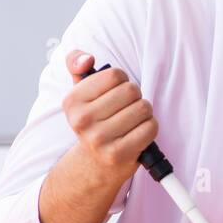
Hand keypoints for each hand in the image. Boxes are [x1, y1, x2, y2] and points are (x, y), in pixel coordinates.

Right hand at [60, 50, 156, 183]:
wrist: (95, 163)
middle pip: (131, 90)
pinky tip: (138, 133)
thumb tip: (87, 59)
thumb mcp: (80, 92)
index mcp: (72, 101)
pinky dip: (150, 128)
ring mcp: (99, 139)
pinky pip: (150, 127)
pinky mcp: (118, 154)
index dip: (123, 81)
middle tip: (126, 109)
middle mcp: (82, 121)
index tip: (115, 93)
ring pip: (143, 108)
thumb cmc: (94, 121)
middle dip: (136, 97)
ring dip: (144, 113)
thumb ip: (76, 64)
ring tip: (132, 121)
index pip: (115, 75)